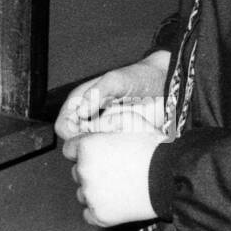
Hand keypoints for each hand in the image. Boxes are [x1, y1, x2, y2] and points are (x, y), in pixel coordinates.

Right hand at [54, 51, 170, 143]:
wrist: (167, 85)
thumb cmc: (139, 77)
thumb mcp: (116, 80)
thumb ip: (97, 93)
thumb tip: (80, 112)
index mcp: (81, 102)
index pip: (63, 126)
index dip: (70, 133)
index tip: (88, 132)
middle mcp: (90, 119)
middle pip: (76, 142)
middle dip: (89, 143)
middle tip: (110, 134)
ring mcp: (105, 131)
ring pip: (93, 150)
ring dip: (104, 148)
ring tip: (122, 136)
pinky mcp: (120, 140)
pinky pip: (111, 153)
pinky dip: (116, 152)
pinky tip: (129, 142)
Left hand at [63, 131, 166, 226]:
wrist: (172, 178)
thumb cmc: (153, 148)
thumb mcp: (130, 120)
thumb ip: (105, 123)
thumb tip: (94, 126)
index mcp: (86, 147)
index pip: (70, 150)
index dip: (85, 151)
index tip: (100, 154)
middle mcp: (83, 171)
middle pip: (77, 172)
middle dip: (91, 171)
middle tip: (115, 171)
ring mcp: (91, 195)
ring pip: (83, 193)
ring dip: (95, 191)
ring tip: (119, 187)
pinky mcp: (100, 215)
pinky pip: (89, 214)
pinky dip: (100, 210)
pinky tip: (117, 203)